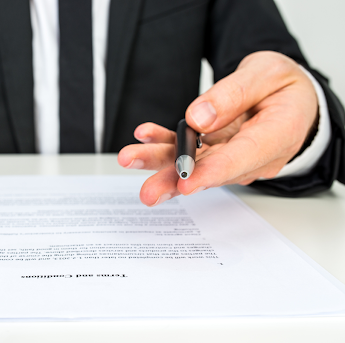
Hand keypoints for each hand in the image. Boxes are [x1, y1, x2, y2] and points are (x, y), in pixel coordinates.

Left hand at [118, 51, 318, 205]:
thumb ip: (235, 93)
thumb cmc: (283, 86)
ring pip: (192, 163)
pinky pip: (186, 149)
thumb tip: (199, 117)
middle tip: (148, 192)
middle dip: (175, 180)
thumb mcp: (267, 72)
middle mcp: (252, 156)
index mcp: (278, 135)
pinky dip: (164, 142)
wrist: (289, 97)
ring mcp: (230, 156)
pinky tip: (144, 136)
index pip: (244, 157)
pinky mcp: (214, 151)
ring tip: (130, 159)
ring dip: (160, 163)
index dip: (212, 173)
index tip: (185, 182)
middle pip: (210, 169)